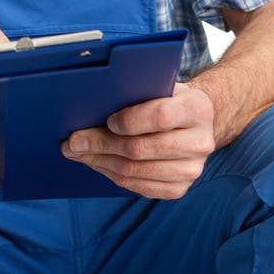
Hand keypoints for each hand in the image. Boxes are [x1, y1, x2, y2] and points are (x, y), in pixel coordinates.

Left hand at [61, 83, 214, 198]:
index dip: (129, 120)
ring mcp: (192, 169)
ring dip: (100, 162)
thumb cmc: (169, 98)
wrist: (197, 122)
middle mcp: (200, 142)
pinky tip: (98, 164)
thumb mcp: (161, 85)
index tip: (106, 120)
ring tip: (78, 153)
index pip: (160, 117)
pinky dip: (113, 175)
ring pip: (135, 171)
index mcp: (197, 109)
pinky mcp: (181, 188)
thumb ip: (137, 91)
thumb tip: (91, 105)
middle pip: (141, 148)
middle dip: (100, 145)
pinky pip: (139, 187)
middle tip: (73, 141)